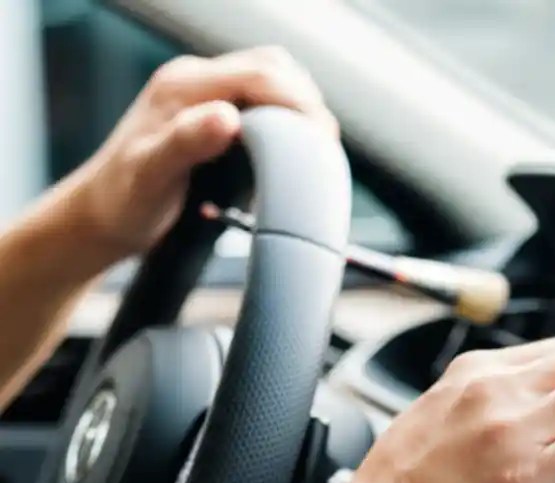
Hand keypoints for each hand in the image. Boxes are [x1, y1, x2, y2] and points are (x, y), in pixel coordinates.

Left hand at [67, 46, 336, 262]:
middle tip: (323, 146)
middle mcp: (195, 81)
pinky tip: (290, 149)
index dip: (300, 102)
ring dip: (299, 108)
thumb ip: (187, 142)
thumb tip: (227, 118)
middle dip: (307, 102)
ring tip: (312, 148)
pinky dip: (287, 118)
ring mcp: (205, 93)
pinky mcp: (213, 109)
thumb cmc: (123, 201)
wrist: (101, 215)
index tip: (322, 139)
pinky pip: (264, 99)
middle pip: (274, 68)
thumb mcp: (151, 175)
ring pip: (274, 79)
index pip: (261, 73)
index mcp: (183, 87)